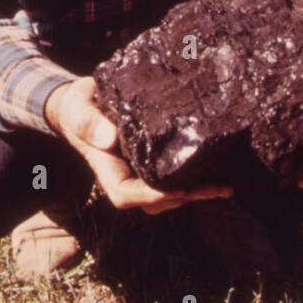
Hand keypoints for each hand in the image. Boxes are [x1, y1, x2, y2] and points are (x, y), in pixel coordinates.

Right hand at [45, 77, 232, 213]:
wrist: (82, 102)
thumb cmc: (78, 107)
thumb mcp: (78, 110)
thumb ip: (89, 123)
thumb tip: (110, 138)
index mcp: (108, 169)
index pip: (127, 194)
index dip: (152, 196)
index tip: (179, 189)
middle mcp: (126, 175)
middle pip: (154, 201)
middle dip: (185, 197)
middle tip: (218, 189)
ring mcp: (140, 171)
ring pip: (167, 194)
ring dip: (194, 192)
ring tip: (224, 187)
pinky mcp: (153, 161)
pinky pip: (173, 177)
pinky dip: (194, 178)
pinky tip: (218, 170)